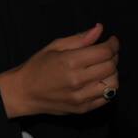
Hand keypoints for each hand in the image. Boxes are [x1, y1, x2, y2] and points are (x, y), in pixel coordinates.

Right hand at [0, 24, 119, 116]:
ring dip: (111, 73)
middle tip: (106, 53)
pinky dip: (108, 87)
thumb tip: (99, 29)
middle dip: (113, 57)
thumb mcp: (54, 47)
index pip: (104, 52)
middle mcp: (77, 80)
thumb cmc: (37, 67)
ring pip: (113, 83)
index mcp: (69, 61)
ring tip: (102, 67)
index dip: (112, 44)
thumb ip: (79, 39)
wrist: (24, 92)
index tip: (111, 41)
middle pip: (111, 66)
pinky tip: (98, 81)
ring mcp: (81, 97)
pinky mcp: (83, 108)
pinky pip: (107, 98)